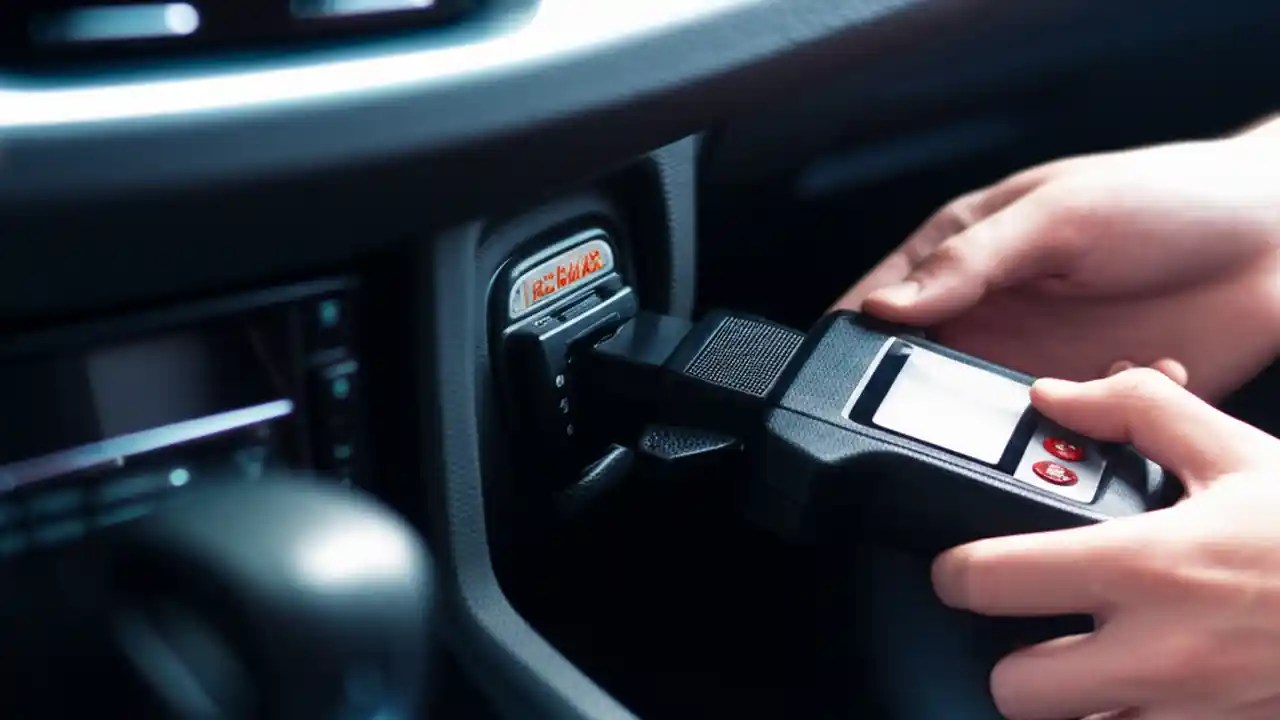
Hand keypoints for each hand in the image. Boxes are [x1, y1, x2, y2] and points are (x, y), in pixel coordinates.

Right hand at [832, 124, 1279, 399]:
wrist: (1277, 238)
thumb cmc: (1166, 197)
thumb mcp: (1055, 213)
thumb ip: (968, 264)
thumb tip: (883, 307)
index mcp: (958, 259)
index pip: (873, 310)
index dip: (852, 346)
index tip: (852, 376)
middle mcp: (987, 319)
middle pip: (916, 381)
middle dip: (930, 402)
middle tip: (973, 391)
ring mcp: (1034, 367)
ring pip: (986, 424)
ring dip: (1019, 422)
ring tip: (1061, 393)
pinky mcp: (1089, 407)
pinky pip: (1062, 443)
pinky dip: (1091, 430)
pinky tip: (1132, 382)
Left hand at [933, 369, 1279, 719]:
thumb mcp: (1237, 453)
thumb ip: (1134, 410)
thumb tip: (1055, 396)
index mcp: (1144, 564)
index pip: (989, 581)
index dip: (956, 572)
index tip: (959, 567)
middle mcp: (1156, 653)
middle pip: (1014, 689)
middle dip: (1009, 658)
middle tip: (1033, 626)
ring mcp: (1190, 712)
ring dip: (1074, 703)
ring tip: (1095, 664)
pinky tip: (1147, 690)